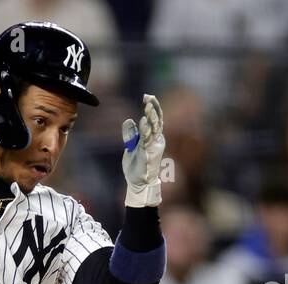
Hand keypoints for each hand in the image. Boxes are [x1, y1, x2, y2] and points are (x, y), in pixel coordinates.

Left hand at [122, 93, 165, 207]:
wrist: (138, 184)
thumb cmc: (136, 166)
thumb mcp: (131, 147)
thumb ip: (131, 134)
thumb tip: (130, 120)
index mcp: (153, 137)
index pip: (155, 118)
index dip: (153, 107)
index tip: (147, 96)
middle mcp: (157, 140)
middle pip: (158, 120)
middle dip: (154, 107)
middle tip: (148, 97)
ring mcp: (154, 147)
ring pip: (155, 128)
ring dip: (151, 116)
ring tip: (147, 106)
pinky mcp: (149, 154)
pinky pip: (149, 140)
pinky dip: (146, 131)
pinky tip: (143, 122)